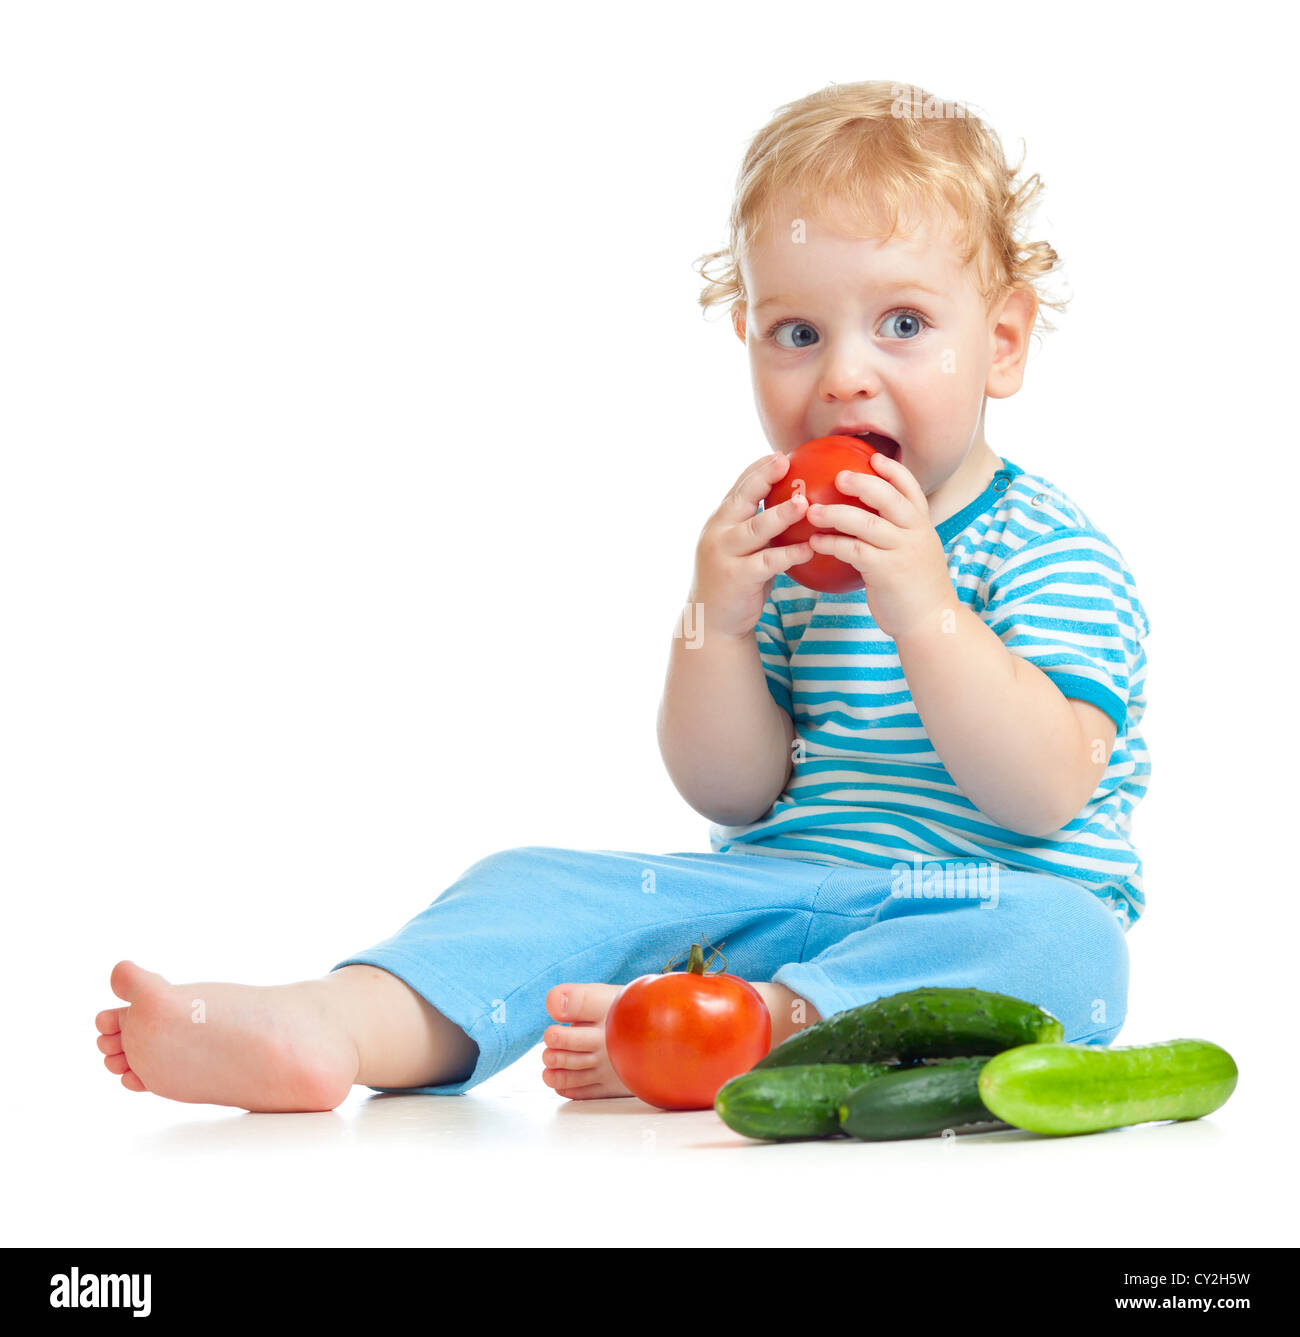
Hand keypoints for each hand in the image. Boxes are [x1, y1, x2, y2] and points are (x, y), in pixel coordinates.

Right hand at [689, 451, 814, 640]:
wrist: (711, 621)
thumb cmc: (735, 579)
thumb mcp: (740, 548)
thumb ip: (758, 527)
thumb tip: (795, 503)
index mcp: (720, 521)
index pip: (738, 487)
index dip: (758, 469)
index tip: (780, 455)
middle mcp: (718, 533)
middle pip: (742, 499)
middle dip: (763, 478)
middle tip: (785, 462)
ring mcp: (725, 555)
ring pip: (756, 529)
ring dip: (781, 514)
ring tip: (803, 503)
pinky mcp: (738, 578)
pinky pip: (768, 562)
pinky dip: (790, 553)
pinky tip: (810, 547)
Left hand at [805, 452, 955, 640]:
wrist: (931, 622)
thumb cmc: (915, 588)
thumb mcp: (913, 553)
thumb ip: (896, 535)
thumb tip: (864, 520)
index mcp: (922, 525)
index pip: (911, 488)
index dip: (893, 470)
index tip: (874, 456)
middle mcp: (915, 533)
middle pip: (889, 498)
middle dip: (862, 483)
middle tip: (837, 477)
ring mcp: (902, 552)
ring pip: (867, 523)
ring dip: (836, 514)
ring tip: (812, 511)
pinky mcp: (887, 572)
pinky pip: (854, 551)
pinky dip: (832, 544)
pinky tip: (815, 542)